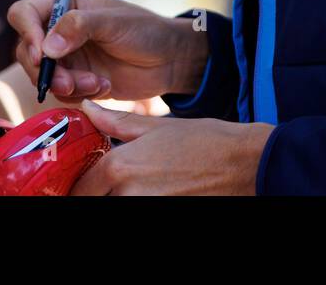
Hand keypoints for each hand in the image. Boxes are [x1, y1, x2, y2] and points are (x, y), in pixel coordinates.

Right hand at [8, 0, 207, 101]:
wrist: (169, 61)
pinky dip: (78, 94)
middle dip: (45, 70)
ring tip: (96, 84)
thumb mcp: (113, 22)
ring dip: (65, 85)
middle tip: (68, 82)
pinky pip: (60, 93)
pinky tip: (104, 86)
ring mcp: (66, 57)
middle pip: (27, 50)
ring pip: (42, 76)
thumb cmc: (145, 31)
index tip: (41, 54)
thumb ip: (79, 27)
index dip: (27, 33)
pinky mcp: (75, 81)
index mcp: (65, 5)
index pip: (24, 13)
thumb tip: (46, 47)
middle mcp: (58, 30)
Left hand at [71, 101, 273, 195]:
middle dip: (99, 192)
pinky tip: (155, 190)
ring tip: (140, 182)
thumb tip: (87, 109)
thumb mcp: (156, 126)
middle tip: (107, 182)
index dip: (79, 185)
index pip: (81, 188)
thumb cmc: (205, 141)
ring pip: (117, 206)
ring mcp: (148, 209)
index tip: (83, 181)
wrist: (246, 164)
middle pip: (96, 201)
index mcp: (121, 167)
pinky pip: (142, 210)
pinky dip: (141, 201)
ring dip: (120, 196)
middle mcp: (129, 194)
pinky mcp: (163, 216)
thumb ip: (115, 122)